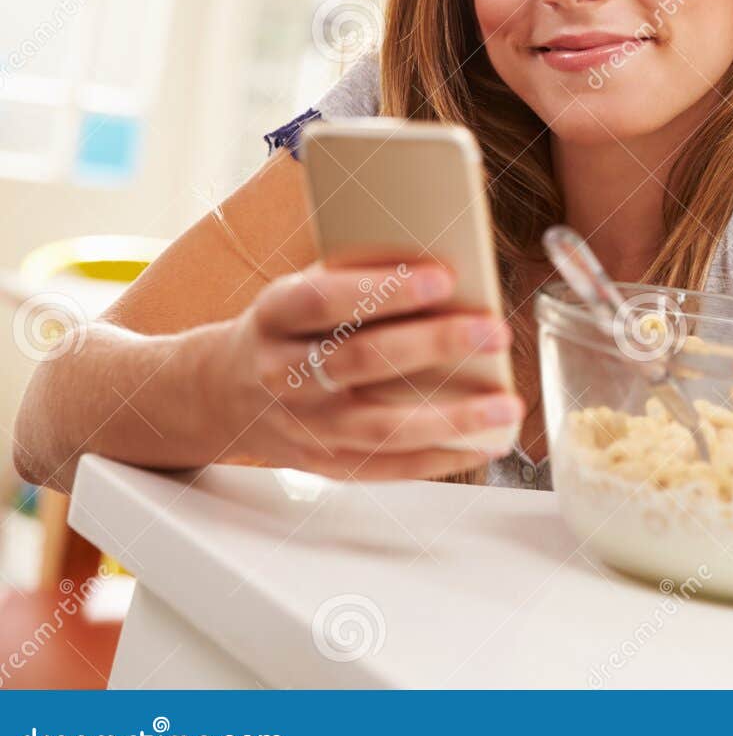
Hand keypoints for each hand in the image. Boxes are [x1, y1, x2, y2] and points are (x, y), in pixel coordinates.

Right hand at [202, 261, 524, 479]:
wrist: (222, 393)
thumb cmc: (288, 328)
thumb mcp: (304, 285)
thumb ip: (362, 271)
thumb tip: (443, 269)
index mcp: (274, 315)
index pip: (325, 301)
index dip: (383, 289)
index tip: (444, 277)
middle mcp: (280, 373)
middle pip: (360, 361)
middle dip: (434, 345)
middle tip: (493, 331)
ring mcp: (302, 426)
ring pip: (379, 426)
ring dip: (450, 417)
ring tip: (506, 403)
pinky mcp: (324, 464)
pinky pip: (388, 466)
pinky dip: (441, 457)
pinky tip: (485, 442)